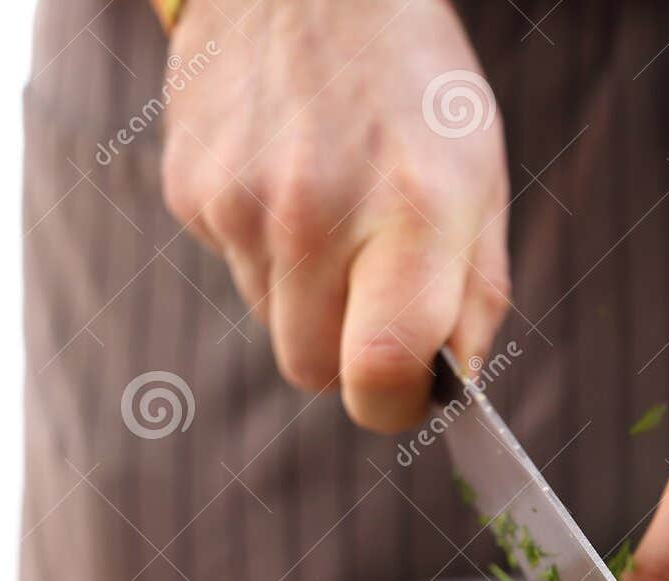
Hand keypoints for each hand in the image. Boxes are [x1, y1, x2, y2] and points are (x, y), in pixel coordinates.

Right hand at [159, 0, 509, 430]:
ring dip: (305, 292)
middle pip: (312, 370)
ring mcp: (239, 202)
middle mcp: (315, 213)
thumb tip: (449, 388)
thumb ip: (475, 296)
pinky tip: (285, 175)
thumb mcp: (480, 180)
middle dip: (347, 351)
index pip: (379, 374)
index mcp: (411, 212)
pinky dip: (262, 245)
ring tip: (331, 204)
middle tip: (373, 286)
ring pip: (271, 321)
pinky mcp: (188, 190)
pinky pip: (232, 266)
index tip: (408, 390)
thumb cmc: (413, 88)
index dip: (394, 405)